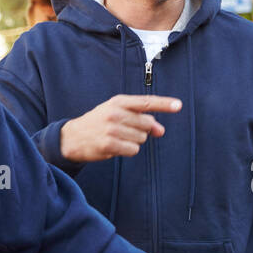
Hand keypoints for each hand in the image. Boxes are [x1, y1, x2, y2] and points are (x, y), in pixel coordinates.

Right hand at [60, 94, 181, 162]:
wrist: (73, 137)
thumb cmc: (100, 123)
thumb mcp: (118, 114)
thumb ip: (141, 119)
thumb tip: (161, 130)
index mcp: (118, 102)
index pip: (146, 102)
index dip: (164, 104)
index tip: (179, 105)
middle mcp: (115, 113)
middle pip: (147, 124)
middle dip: (142, 130)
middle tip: (125, 130)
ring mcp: (112, 129)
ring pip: (141, 139)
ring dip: (133, 141)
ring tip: (117, 137)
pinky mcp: (109, 144)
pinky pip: (133, 150)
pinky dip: (128, 150)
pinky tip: (115, 146)